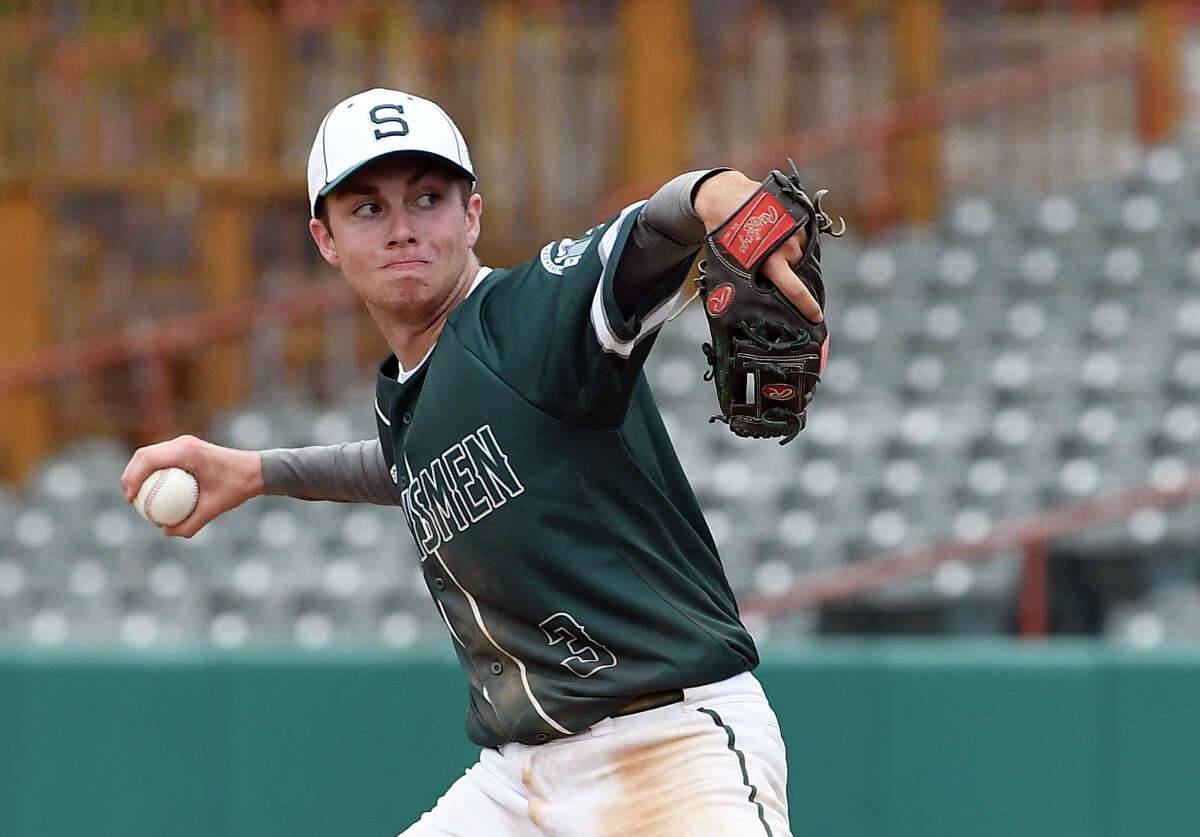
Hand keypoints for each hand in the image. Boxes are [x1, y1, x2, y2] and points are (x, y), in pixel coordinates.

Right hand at [121, 435, 263, 537]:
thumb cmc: (237, 487)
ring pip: (151, 454)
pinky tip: (152, 492)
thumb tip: (167, 532)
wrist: (256, 470)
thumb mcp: (215, 508)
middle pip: (144, 454)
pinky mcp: (187, 448)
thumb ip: (191, 523)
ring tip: (135, 496)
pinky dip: (153, 472)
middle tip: (128, 499)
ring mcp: (184, 443)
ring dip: (139, 472)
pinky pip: (163, 459)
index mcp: (187, 451)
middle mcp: (183, 443)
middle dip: (129, 475)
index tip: (130, 499)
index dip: (132, 478)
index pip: (149, 460)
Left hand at [693, 170, 821, 322]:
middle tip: (774, 269)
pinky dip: (792, 240)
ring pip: (800, 252)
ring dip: (790, 255)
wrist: (724, 196)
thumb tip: (750, 301)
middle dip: (790, 274)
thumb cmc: (724, 232)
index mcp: (770, 260)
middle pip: (799, 271)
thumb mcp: (732, 262)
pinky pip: (801, 236)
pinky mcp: (797, 215)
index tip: (816, 318)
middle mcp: (787, 245)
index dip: (808, 306)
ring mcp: (795, 228)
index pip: (795, 290)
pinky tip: (776, 236)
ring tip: (769, 247)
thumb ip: (749, 280)